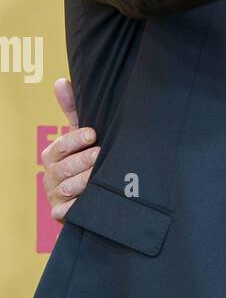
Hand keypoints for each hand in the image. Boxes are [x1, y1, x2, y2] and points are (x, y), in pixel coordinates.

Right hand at [41, 78, 98, 220]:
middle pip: (64, 168)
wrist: (90, 199)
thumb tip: (60, 81)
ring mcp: (56, 197)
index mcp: (53, 156)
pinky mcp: (62, 215)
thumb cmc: (86, 161)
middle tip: (101, 154)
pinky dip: (78, 207)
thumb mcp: (80, 137)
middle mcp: (51, 176)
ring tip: (102, 177)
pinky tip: (92, 202)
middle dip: (83, 161)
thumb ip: (72, 111)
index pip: (60, 146)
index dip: (75, 139)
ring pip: (69, 188)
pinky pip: (68, 212)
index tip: (92, 134)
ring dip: (86, 181)